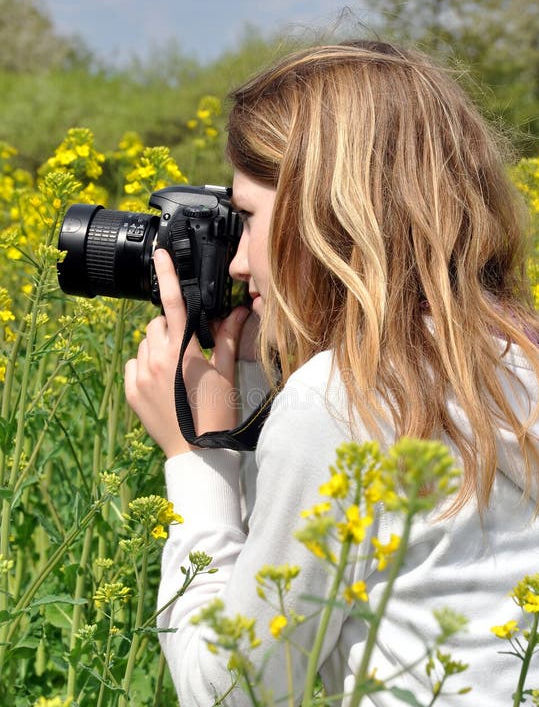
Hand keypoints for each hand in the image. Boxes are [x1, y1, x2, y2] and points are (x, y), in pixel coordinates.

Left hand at [124, 249, 250, 457]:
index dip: (168, 275)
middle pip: (157, 324)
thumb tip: (239, 312)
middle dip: (171, 329)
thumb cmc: (216, 414)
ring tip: (176, 372)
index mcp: (183, 352)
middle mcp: (156, 360)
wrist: (196, 452)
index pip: (174, 304)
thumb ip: (230, 340)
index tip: (160, 254)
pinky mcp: (130, 390)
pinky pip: (133, 364)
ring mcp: (140, 376)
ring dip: (158, 348)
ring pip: (144, 344)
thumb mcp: (226, 375)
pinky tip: (162, 384)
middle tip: (188, 351)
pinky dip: (145, 366)